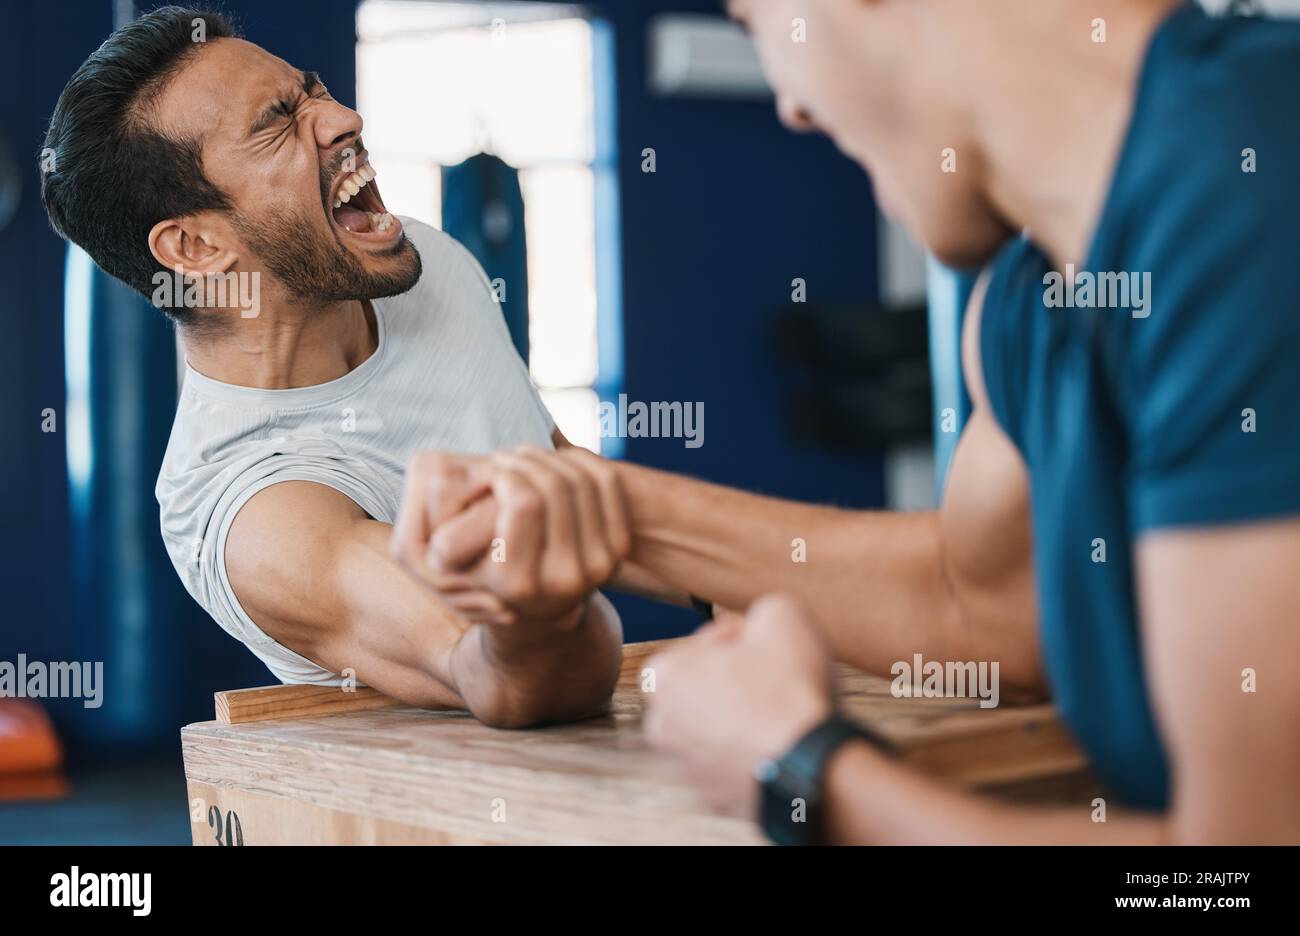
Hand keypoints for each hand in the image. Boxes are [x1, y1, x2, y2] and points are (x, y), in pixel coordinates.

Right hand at [390, 446, 630, 626]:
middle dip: (527, 459)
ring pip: (580, 478)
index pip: (524, 501)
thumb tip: (442, 480)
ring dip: (550, 455)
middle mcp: (564, 579)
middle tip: (508, 456)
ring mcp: (597, 564)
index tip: (492, 470)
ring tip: (525, 455)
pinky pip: (605, 480)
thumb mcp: (448, 559)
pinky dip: (580, 460)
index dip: (506, 474)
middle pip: (555, 486)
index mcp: (516, 583)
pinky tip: (558, 459)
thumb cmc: (480, 572)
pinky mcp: (617, 549)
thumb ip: (440, 524)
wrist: (534, 605)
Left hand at [643, 594, 834, 817]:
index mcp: (662, 677)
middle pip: (705, 689)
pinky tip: (783, 744)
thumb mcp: (781, 615)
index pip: (701, 643)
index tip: (764, 646)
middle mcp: (661, 726)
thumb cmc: (789, 689)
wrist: (811, 769)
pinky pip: (734, 764)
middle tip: (776, 677)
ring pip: (718, 729)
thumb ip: (759, 610)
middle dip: (736, 681)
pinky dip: (753, 754)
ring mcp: (686, 769)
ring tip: (783, 712)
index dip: (738, 639)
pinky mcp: (714, 800)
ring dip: (744, 718)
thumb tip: (758, 628)